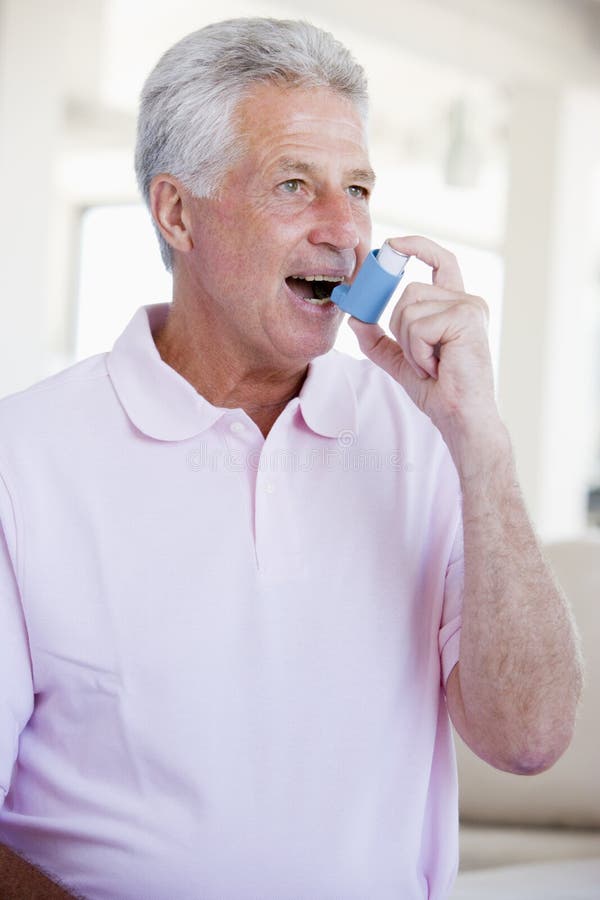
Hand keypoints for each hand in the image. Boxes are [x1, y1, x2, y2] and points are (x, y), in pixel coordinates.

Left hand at [348, 235, 501, 452]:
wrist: (460, 416)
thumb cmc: (439, 390)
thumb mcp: (400, 361)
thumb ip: (378, 339)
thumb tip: (354, 318)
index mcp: (455, 306)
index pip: (440, 261)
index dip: (416, 247)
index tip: (393, 245)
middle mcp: (466, 301)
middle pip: (409, 291)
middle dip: (400, 327)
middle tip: (421, 358)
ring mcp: (469, 307)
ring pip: (409, 307)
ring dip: (409, 343)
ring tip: (431, 364)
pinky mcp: (467, 317)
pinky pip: (418, 325)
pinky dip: (417, 351)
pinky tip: (437, 366)